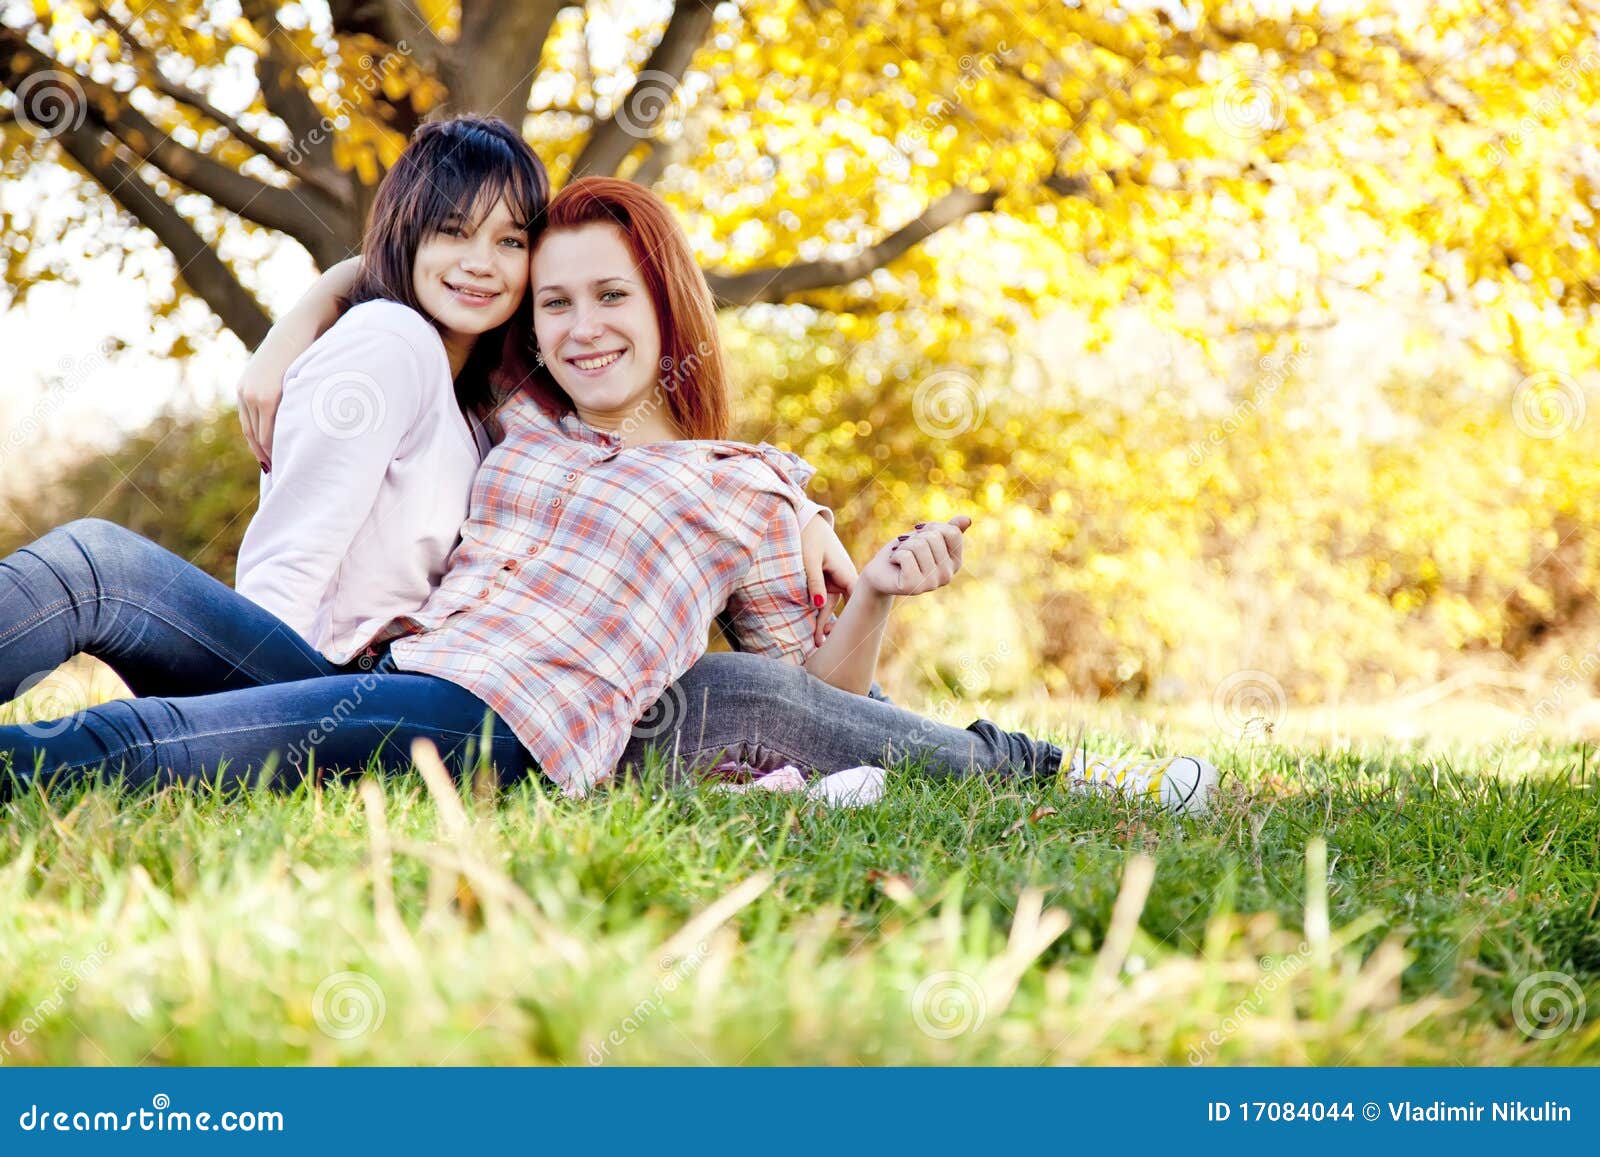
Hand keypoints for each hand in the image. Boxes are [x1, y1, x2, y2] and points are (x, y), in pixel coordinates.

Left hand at [236, 360, 283, 471]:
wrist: (294, 331)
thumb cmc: (294, 350)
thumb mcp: (278, 372)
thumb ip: (276, 389)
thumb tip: (286, 407)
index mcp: (245, 388)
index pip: (249, 425)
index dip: (257, 444)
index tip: (267, 459)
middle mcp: (245, 394)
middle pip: (252, 433)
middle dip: (262, 453)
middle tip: (275, 470)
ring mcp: (254, 397)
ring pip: (260, 434)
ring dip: (270, 452)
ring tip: (283, 467)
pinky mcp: (268, 398)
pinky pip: (270, 428)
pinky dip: (276, 444)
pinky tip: (286, 453)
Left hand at [800, 513, 858, 647]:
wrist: (806, 520)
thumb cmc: (810, 537)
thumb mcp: (810, 560)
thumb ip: (814, 582)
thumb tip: (817, 606)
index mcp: (847, 574)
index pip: (855, 602)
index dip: (855, 620)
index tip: (852, 638)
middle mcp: (843, 579)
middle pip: (839, 608)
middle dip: (830, 626)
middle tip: (820, 646)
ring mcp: (833, 580)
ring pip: (828, 605)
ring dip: (820, 621)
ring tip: (814, 642)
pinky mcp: (824, 580)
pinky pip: (821, 599)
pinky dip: (816, 611)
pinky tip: (813, 626)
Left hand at [859, 515, 970, 596]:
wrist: (881, 572)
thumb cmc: (906, 552)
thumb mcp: (927, 536)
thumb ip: (947, 529)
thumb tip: (967, 519)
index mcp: (955, 562)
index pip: (952, 532)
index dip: (932, 527)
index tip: (921, 535)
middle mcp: (947, 575)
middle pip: (934, 537)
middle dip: (915, 537)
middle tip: (908, 549)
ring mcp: (932, 583)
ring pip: (919, 545)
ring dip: (904, 546)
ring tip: (900, 556)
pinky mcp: (914, 587)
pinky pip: (906, 556)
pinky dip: (895, 554)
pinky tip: (895, 564)